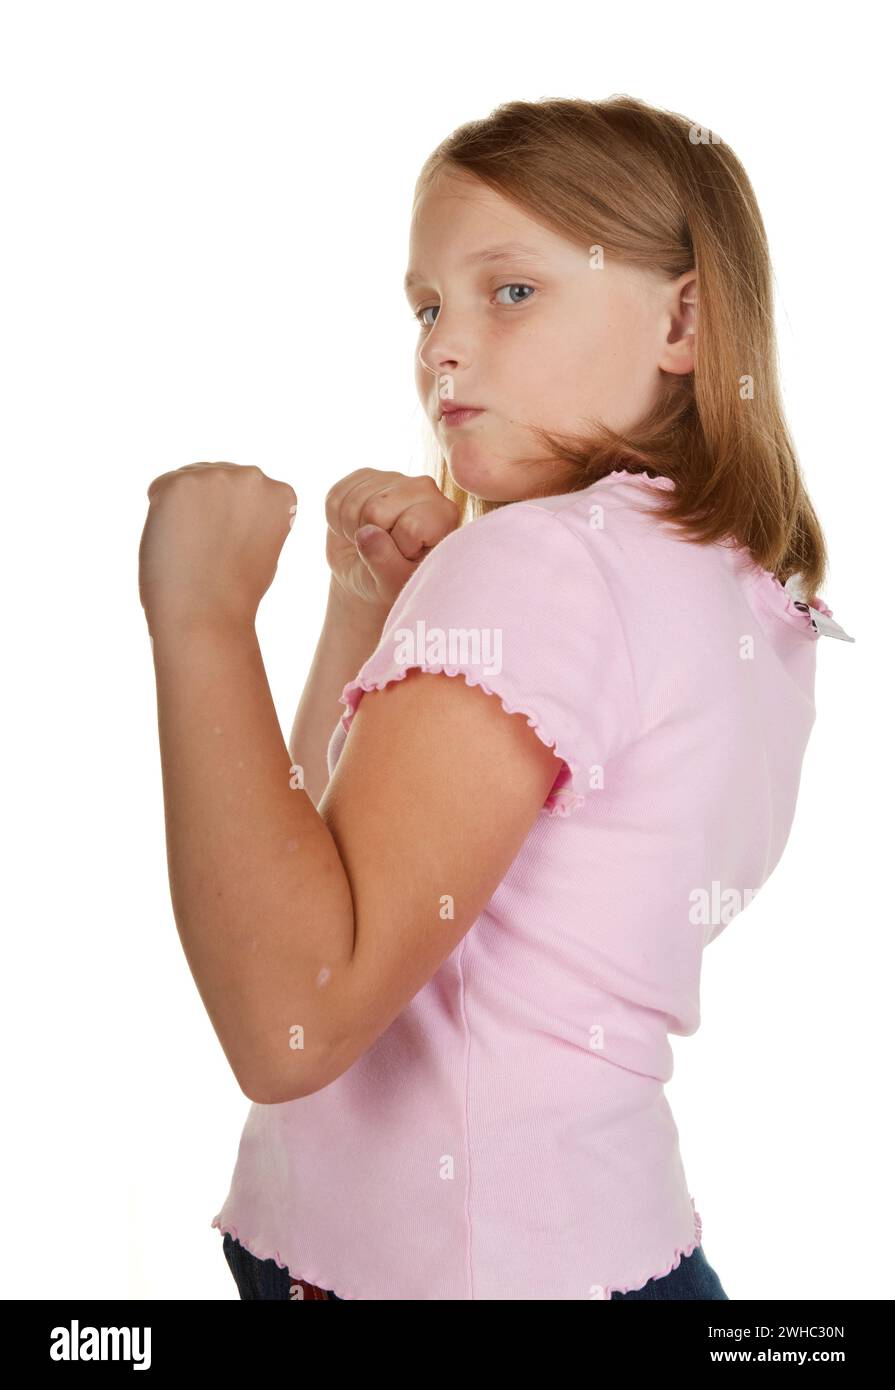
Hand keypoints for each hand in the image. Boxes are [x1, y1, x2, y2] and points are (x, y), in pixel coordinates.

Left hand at [138, 461, 296, 630]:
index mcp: (281, 493)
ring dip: (184, 510)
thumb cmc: (235, 592)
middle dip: (207, 509)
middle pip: (216, 479)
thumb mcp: (264, 544)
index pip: (243, 490)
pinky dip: (159, 514)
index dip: (232, 522)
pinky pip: (159, 488)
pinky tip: (176, 541)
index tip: (235, 549)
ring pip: (188, 482)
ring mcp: (217, 476)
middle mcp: (254, 477)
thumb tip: (227, 495)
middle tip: (210, 552)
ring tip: (195, 548)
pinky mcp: (180, 483)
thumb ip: (254, 512)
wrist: (206, 615)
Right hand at [325, 469, 459, 612]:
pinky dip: (337, 519)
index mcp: (444, 515)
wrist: (370, 572)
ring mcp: (394, 478)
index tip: (404, 558)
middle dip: (369, 537)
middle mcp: (425, 488)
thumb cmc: (393, 581)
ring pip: (354, 502)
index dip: (398, 548)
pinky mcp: (366, 476)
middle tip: (380, 550)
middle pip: (376, 510)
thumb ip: (386, 563)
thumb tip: (367, 533)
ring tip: (368, 541)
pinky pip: (336, 496)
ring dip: (351, 529)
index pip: (411, 526)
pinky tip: (355, 528)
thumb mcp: (394, 584)